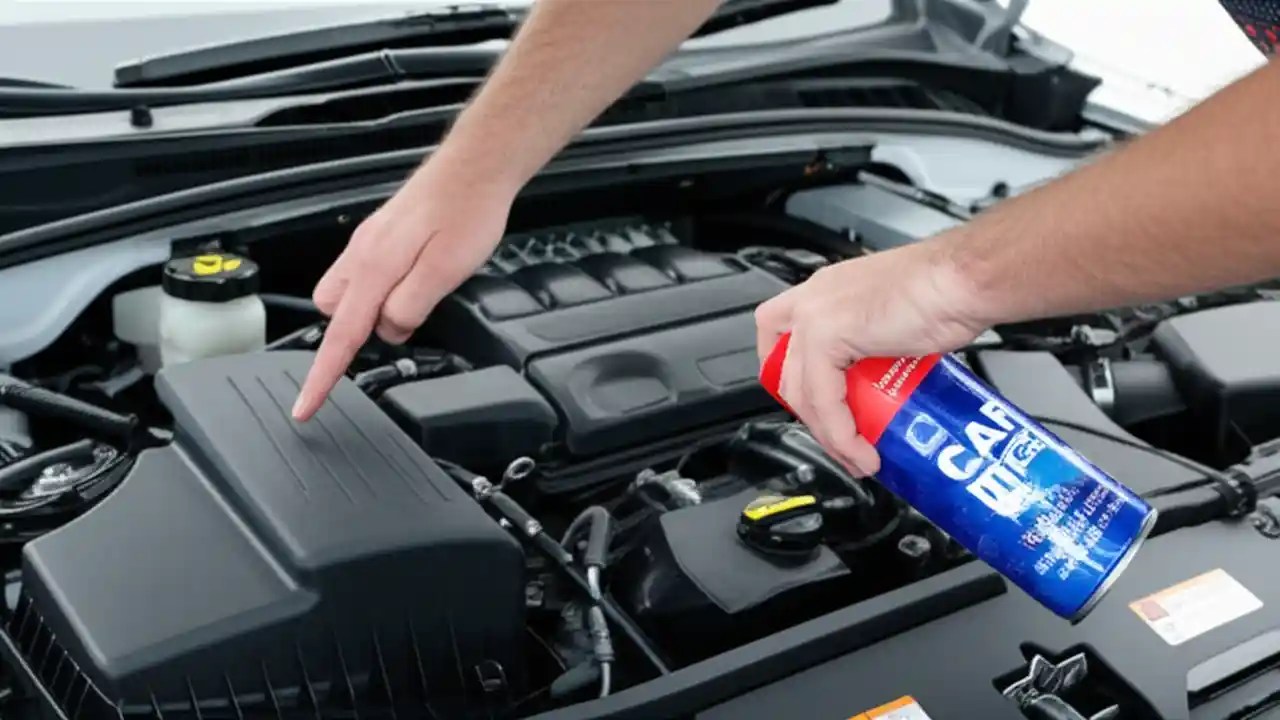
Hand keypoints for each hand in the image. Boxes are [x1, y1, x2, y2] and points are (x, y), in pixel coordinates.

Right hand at [292, 158, 516, 420]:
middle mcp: (363, 252)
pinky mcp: (383, 232)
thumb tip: (389, 330)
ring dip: (372, 306)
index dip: (323, 377)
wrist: (479, 166)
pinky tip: (421, 275)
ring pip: (349, 290)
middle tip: (406, 321)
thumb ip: (410, 306)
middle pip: (333, 311)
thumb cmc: (467, 212)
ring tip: (421, 294)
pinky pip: (368, 271)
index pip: (340, 336)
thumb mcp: (445, 272)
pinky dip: (384, 286)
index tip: (305, 407)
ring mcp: (370, 240)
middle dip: (355, 329)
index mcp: (373, 268)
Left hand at [753, 239, 987, 475]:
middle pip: (783, 370)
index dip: (787, 373)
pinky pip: (824, 400)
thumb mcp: (896, 321)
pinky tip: (862, 450)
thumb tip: (881, 377)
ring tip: (856, 457)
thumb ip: (875, 344)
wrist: (965, 278)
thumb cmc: (948, 290)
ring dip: (828, 435)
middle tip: (837, 439)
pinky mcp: (826, 337)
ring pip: (802, 392)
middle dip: (808, 414)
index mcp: (826, 290)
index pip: (777, 332)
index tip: (808, 400)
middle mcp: (813, 299)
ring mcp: (815, 316)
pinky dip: (842, 434)